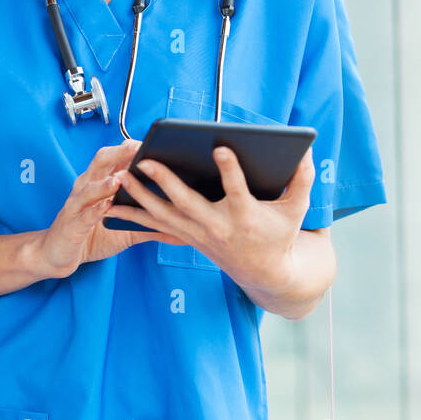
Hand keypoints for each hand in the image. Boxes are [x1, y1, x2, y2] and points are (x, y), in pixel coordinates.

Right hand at [34, 139, 182, 278]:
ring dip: (106, 182)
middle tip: (139, 148)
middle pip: (102, 162)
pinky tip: (106, 207)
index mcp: (101, 182)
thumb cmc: (93, 235)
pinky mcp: (71, 224)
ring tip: (121, 178)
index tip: (155, 141)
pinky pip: (83, 214)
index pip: (117, 157)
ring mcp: (77, 204)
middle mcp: (88, 187)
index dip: (133, 147)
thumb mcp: (126, 228)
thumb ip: (151, 223)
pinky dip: (94, 210)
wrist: (57, 254)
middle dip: (120, 153)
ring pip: (89, 186)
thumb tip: (183, 228)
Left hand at [103, 146, 315, 293]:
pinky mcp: (187, 237)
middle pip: (187, 203)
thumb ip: (303, 179)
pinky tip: (113, 206)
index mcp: (245, 216)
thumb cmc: (281, 233)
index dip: (230, 169)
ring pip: (164, 215)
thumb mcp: (298, 208)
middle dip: (166, 182)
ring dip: (141, 197)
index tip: (221, 147)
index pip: (237, 190)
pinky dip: (134, 217)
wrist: (264, 272)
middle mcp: (218, 226)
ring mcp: (199, 234)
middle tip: (148, 161)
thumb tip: (307, 151)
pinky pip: (156, 227)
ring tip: (122, 177)